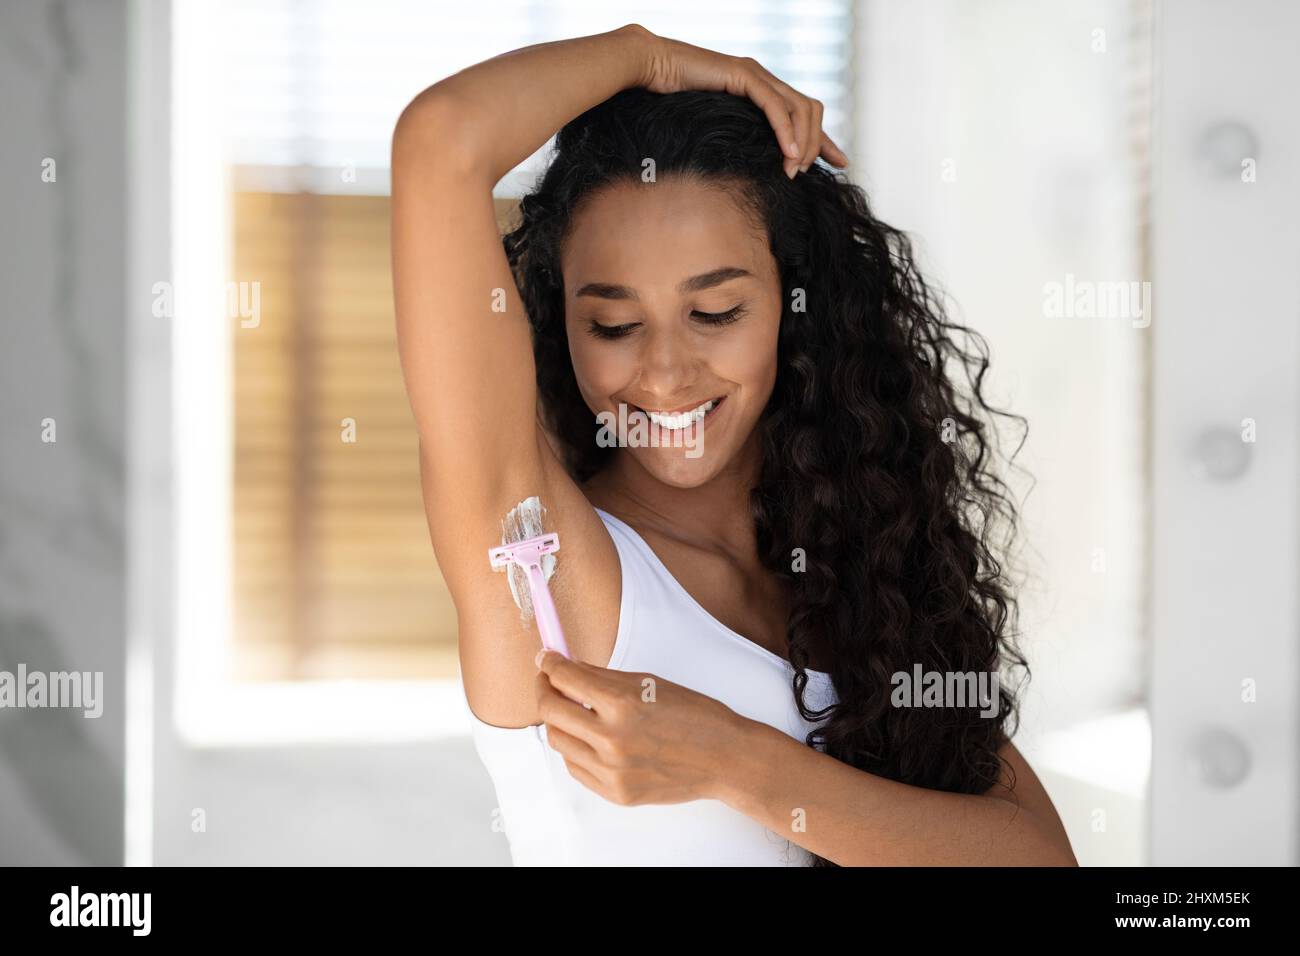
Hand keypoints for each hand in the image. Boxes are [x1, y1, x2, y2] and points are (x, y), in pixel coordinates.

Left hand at [534, 649, 743, 805]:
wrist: (724, 758)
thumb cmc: (694, 715)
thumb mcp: (648, 683)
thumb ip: (604, 678)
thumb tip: (568, 668)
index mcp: (622, 703)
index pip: (564, 678)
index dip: (549, 664)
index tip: (546, 660)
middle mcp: (612, 739)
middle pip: (551, 710)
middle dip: (544, 689)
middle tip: (547, 680)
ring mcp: (612, 770)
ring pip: (559, 741)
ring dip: (558, 720)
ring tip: (570, 710)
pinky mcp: (615, 793)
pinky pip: (576, 767)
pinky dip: (575, 748)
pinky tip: (588, 737)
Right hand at [627, 23, 849, 177]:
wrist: (650, 68)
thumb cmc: (672, 101)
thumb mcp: (712, 126)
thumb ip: (734, 138)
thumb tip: (748, 169)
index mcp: (761, 90)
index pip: (804, 114)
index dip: (824, 140)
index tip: (840, 163)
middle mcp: (765, 79)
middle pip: (811, 110)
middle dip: (818, 144)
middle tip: (809, 173)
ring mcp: (757, 74)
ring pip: (800, 108)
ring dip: (803, 142)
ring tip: (795, 170)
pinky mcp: (744, 75)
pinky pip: (776, 106)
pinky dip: (786, 131)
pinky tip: (788, 154)